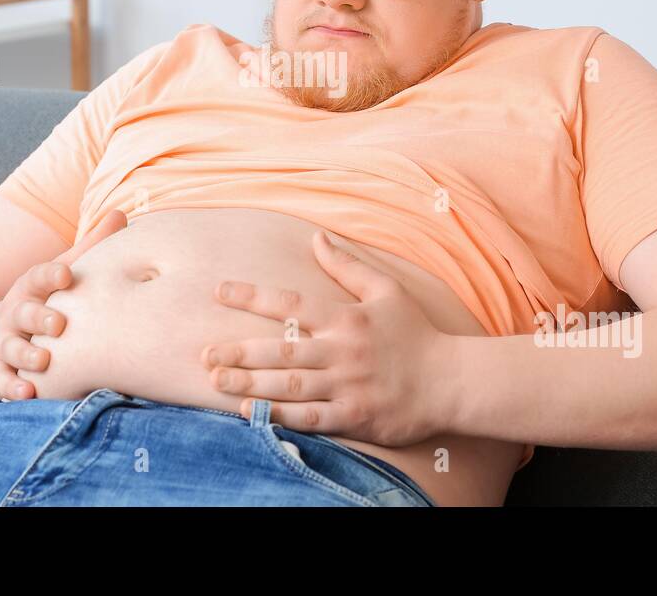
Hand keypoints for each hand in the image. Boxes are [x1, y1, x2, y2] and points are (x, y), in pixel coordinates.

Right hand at [0, 209, 127, 399]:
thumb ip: (92, 246)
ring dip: (25, 356)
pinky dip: (10, 388)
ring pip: (11, 349)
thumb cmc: (48, 300)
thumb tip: (121, 213)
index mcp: (32, 288)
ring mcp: (5, 343)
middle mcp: (15, 314)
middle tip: (58, 324)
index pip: (38, 276)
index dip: (50, 275)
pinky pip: (0, 381)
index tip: (66, 276)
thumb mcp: (64, 272)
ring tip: (42, 362)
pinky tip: (26, 395)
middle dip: (38, 318)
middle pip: (22, 313)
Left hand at [198, 230, 450, 445]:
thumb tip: (316, 238)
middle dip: (240, 351)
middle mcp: (342, 351)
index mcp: (346, 317)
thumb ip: (348, 266)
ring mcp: (348, 386)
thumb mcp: (386, 290)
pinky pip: (311, 418)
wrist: (451, 382)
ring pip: (290, 385)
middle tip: (205, 354)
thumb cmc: (416, 333)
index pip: (291, 302)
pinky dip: (279, 416)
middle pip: (282, 350)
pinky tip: (251, 415)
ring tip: (216, 381)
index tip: (219, 291)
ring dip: (250, 384)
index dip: (252, 296)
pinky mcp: (355, 417)